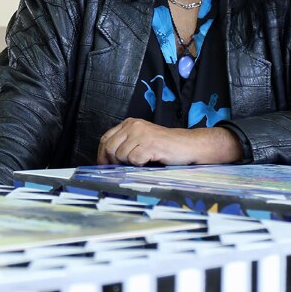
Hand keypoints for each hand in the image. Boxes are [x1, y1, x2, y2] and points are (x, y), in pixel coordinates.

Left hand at [97, 118, 243, 165]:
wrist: (188, 145)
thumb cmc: (165, 146)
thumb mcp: (141, 140)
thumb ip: (125, 144)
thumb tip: (105, 160)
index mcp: (129, 123)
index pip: (105, 139)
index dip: (102, 154)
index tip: (104, 165)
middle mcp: (134, 126)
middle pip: (110, 148)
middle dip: (113, 162)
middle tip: (124, 167)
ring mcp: (141, 134)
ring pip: (121, 155)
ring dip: (129, 163)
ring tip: (143, 160)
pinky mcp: (149, 144)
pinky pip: (134, 160)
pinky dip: (140, 165)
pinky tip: (150, 160)